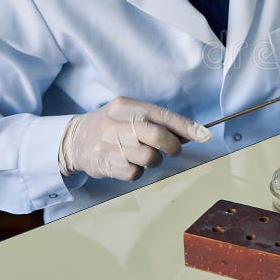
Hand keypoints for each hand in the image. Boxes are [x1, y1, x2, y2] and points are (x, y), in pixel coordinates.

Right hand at [58, 97, 211, 180]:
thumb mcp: (130, 113)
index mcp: (128, 106)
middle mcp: (119, 123)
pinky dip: (138, 171)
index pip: (164, 116)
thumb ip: (157, 121)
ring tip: (144, 154)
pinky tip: (129, 163)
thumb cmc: (111, 126)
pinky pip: (135, 172)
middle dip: (173, 146)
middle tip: (173, 150)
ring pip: (150, 157)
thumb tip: (190, 133)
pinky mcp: (106, 164)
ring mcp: (111, 144)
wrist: (74, 140)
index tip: (205, 136)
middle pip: (159, 137)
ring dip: (154, 160)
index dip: (188, 128)